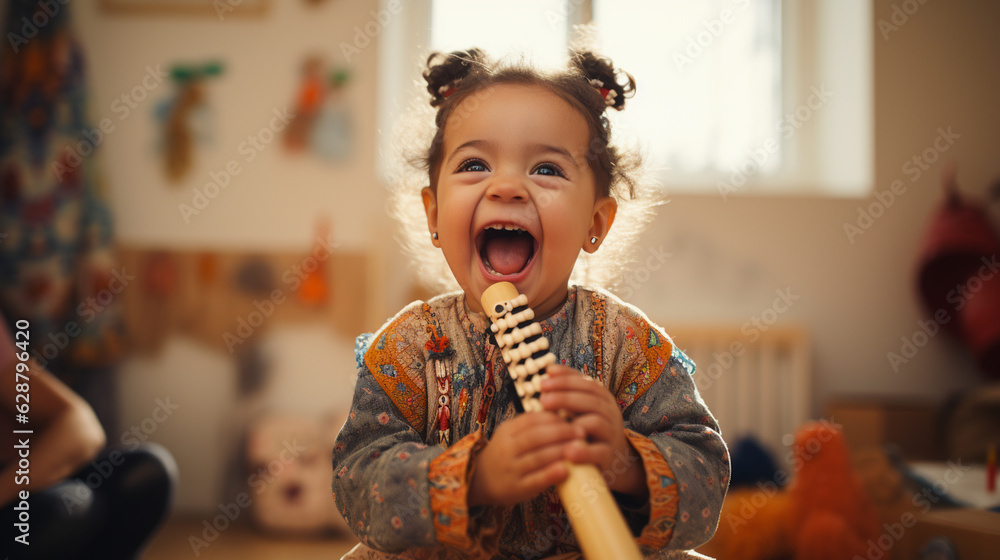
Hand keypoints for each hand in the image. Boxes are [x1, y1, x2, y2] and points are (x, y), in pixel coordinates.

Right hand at [468, 411, 583, 506]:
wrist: (480, 479)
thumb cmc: (505, 453)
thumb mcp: (512, 434)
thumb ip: (532, 424)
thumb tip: (563, 413)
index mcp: (507, 431)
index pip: (532, 420)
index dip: (554, 418)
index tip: (573, 417)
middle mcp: (507, 448)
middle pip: (536, 437)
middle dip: (561, 433)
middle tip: (582, 431)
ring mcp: (510, 469)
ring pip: (537, 457)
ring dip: (560, 451)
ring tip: (580, 448)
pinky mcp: (515, 488)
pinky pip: (535, 480)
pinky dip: (551, 474)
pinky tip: (566, 470)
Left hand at [539, 365, 646, 497]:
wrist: (615, 459)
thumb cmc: (589, 429)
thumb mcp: (580, 408)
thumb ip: (567, 391)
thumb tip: (549, 370)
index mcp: (602, 398)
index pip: (587, 383)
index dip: (566, 379)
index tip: (544, 379)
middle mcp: (610, 413)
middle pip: (591, 400)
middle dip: (565, 397)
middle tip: (543, 400)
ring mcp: (611, 434)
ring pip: (597, 422)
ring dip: (574, 420)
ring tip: (552, 422)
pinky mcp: (609, 455)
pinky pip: (599, 452)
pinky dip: (584, 451)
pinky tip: (568, 451)